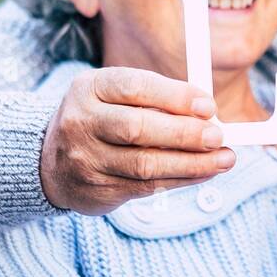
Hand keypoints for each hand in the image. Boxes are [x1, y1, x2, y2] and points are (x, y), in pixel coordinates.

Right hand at [40, 67, 234, 214]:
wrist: (52, 163)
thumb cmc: (102, 120)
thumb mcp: (118, 97)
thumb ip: (158, 100)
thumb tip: (208, 114)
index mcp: (89, 88)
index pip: (134, 87)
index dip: (175, 96)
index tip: (209, 106)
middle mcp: (81, 122)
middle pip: (138, 128)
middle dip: (185, 133)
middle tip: (219, 136)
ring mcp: (85, 159)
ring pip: (145, 164)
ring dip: (193, 163)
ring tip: (224, 159)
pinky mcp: (97, 189)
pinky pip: (147, 187)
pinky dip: (182, 179)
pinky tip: (205, 172)